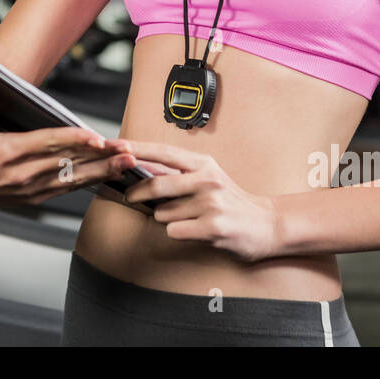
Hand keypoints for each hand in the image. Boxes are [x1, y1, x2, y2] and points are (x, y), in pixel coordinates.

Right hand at [0, 81, 138, 207]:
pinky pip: (65, 189)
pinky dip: (88, 181)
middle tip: (128, 150)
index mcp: (7, 152)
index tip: (96, 138)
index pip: (47, 144)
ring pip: (72, 179)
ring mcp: (29, 188)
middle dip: (101, 157)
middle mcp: (22, 174)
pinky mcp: (32, 197)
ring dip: (102, 172)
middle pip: (68, 163)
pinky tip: (108, 175)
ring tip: (128, 164)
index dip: (74, 140)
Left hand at [120, 140, 278, 263]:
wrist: (266, 224)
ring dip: (165, 218)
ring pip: (163, 212)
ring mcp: (211, 203)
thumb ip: (177, 173)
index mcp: (203, 164)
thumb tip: (140, 167)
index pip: (162, 152)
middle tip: (130, 196)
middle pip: (156, 183)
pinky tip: (195, 230)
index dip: (134, 149)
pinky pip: (175, 231)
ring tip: (185, 218)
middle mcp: (207, 179)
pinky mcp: (213, 226)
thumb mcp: (207, 177)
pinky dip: (178, 233)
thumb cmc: (230, 200)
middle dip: (137, 192)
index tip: (112, 146)